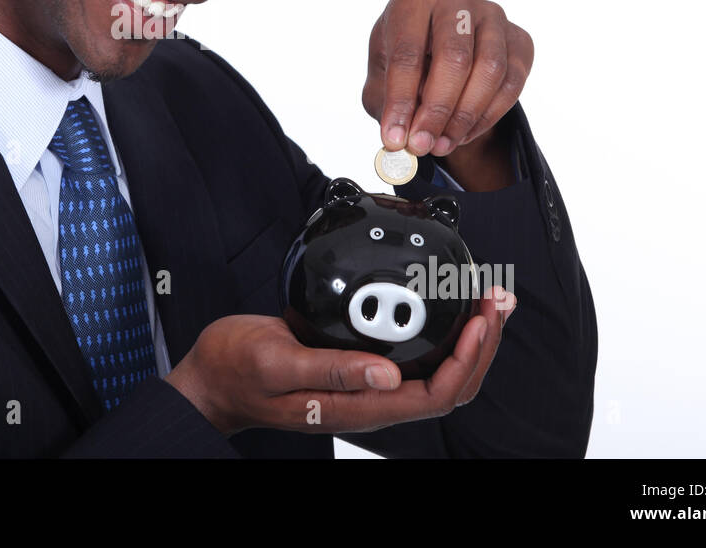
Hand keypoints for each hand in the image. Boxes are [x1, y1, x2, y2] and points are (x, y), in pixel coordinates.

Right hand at [163, 287, 514, 436]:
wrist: (209, 378)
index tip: (478, 319)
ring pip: (436, 371)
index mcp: (357, 407)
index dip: (467, 359)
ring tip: (484, 299)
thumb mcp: (276, 361)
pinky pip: (412, 354)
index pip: (436, 395)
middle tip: (496, 298)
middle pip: (448, 385)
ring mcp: (364, 386)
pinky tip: (440, 304)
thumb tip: (389, 375)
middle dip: (482, 344)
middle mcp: (369, 400)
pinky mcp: (355, 365)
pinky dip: (438, 328)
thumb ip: (332, 370)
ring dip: (468, 337)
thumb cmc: (235, 371)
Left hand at [362, 0, 532, 158]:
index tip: (394, 138)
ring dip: (465, 116)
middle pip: (455, 57)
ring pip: (490, 70)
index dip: (400, 101)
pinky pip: (512, 82)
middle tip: (422, 145)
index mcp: (412, 0)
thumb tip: (400, 140)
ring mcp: (492, 15)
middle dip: (438, 110)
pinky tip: (463, 133)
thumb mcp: (381, 79)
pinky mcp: (519, 38)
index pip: (407, 53)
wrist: (439, 49)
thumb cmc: (405, 60)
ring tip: (441, 144)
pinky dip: (488, 115)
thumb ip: (387, 105)